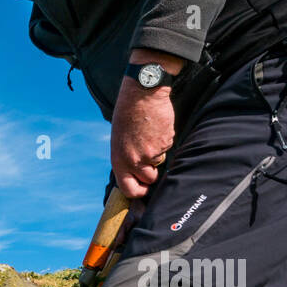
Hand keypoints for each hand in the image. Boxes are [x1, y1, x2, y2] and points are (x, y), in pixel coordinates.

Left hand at [111, 50, 183, 198]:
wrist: (142, 94)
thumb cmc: (128, 114)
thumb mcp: (118, 140)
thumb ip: (126, 158)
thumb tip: (134, 172)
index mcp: (119, 160)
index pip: (128, 188)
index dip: (138, 192)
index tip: (144, 189)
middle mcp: (134, 160)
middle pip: (149, 179)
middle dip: (152, 172)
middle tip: (151, 159)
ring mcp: (151, 152)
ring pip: (160, 161)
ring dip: (158, 152)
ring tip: (150, 134)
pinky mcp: (165, 142)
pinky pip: (168, 146)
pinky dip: (165, 139)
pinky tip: (157, 126)